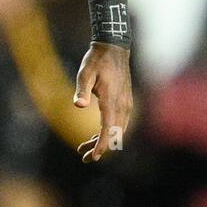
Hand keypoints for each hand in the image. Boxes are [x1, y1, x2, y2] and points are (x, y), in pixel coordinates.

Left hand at [74, 42, 131, 162]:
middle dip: (100, 148)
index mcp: (111, 100)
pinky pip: (120, 123)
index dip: (102, 145)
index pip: (108, 129)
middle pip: (114, 134)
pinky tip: (97, 134)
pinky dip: (109, 132)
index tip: (93, 157)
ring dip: (104, 141)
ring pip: (118, 130)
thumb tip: (79, 105)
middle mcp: (122, 104)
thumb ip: (81, 90)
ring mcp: (126, 103)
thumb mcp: (84, 73)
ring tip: (84, 147)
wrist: (114, 48)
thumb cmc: (96, 61)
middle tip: (83, 157)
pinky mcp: (126, 101)